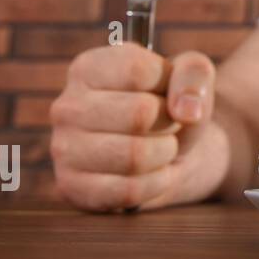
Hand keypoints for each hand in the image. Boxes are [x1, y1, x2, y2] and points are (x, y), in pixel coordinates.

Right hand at [49, 44, 228, 211]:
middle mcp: (67, 106)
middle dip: (170, 122)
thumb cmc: (172, 106)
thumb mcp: (191, 74)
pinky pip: (129, 190)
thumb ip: (194, 72)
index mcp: (88, 68)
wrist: (168, 153)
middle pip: (140, 113)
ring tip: (161, 147)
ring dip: (165, 153)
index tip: (167, 93)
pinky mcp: (71, 188)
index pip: (138, 70)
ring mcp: (63, 149)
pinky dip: (157, 182)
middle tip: (167, 125)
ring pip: (135, 156)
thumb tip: (187, 111)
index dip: (169, 85)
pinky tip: (153, 172)